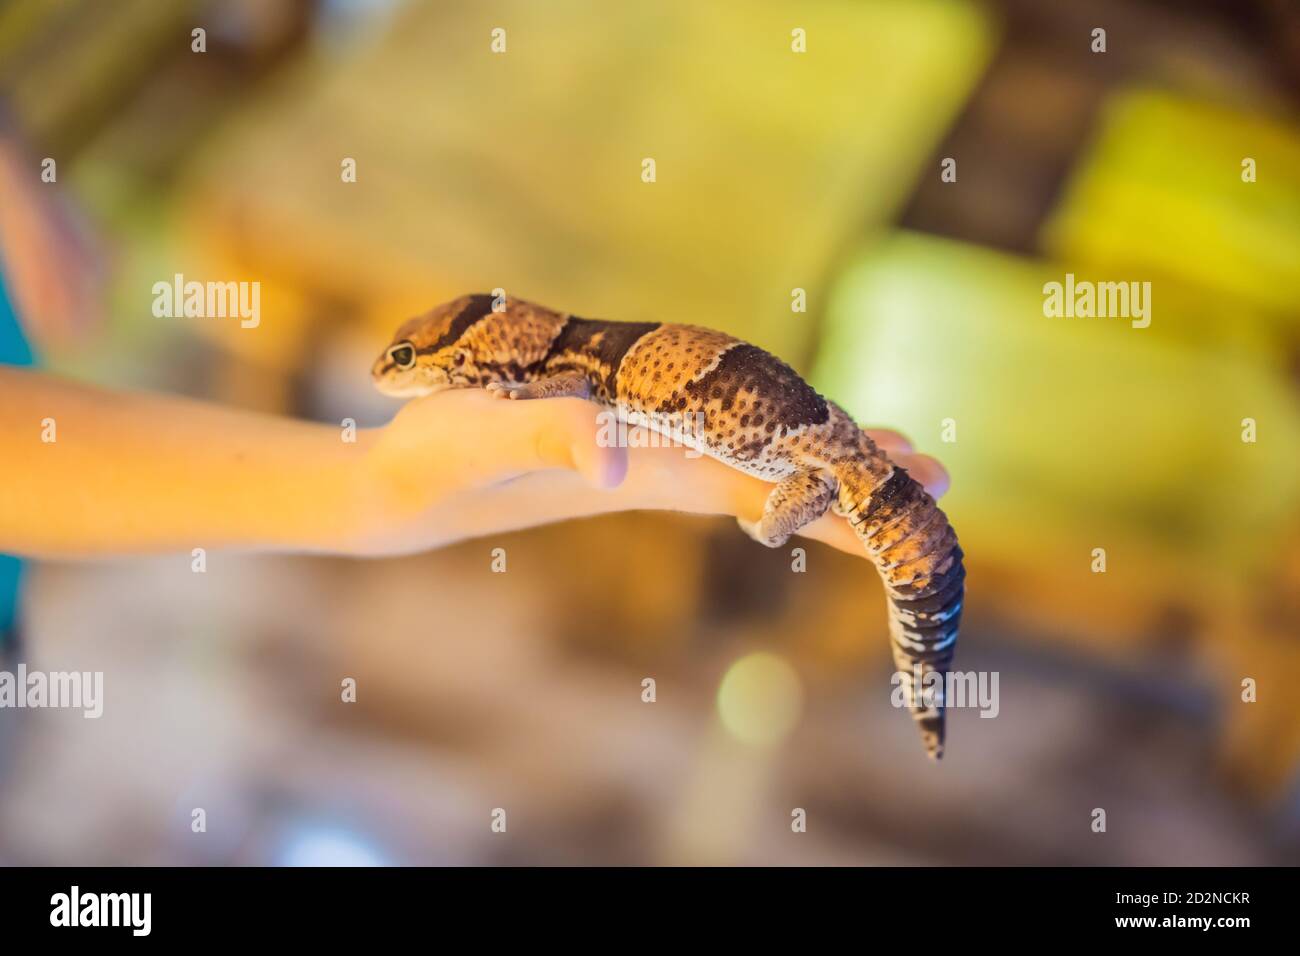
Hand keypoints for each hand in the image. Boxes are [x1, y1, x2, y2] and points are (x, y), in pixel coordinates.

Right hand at [354, 389, 949, 557]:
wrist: (405, 488)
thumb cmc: (442, 456)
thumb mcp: (490, 436)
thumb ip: (550, 438)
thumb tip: (616, 462)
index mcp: (649, 464)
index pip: (770, 479)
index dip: (840, 487)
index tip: (912, 491)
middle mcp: (662, 468)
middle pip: (781, 481)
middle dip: (857, 483)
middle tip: (940, 479)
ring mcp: (646, 462)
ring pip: (756, 466)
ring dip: (818, 467)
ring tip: (883, 463)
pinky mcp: (624, 450)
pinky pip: (715, 454)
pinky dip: (763, 453)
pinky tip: (776, 452)